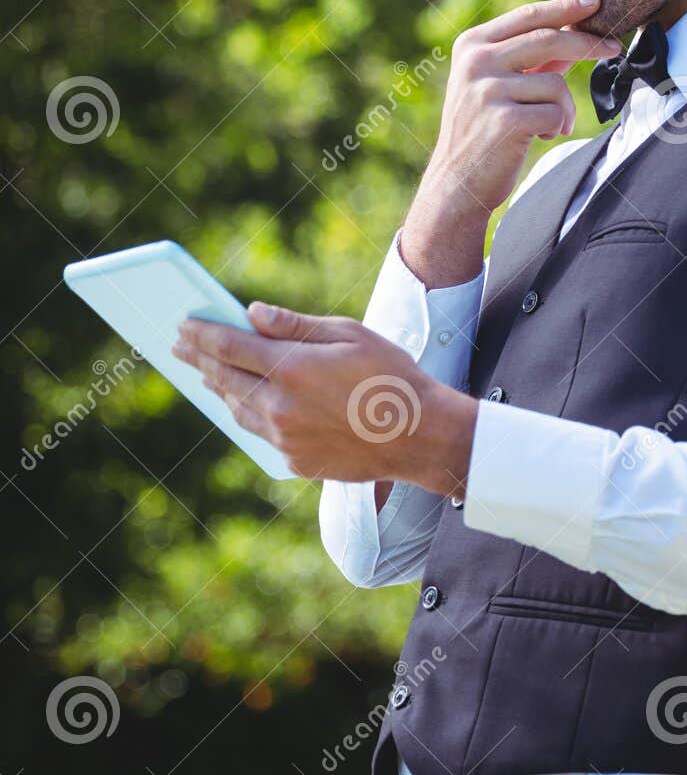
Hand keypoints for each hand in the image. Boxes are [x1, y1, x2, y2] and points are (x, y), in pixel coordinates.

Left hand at [171, 301, 477, 487]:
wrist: (419, 435)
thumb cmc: (389, 375)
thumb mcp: (348, 334)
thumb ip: (295, 326)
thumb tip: (252, 313)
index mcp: (291, 368)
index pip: (229, 346)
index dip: (201, 334)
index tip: (182, 324)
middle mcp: (280, 406)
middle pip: (224, 379)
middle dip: (199, 359)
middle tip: (179, 347)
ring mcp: (285, 438)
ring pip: (237, 410)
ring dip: (219, 389)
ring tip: (207, 374)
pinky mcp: (295, 461)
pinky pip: (262, 434)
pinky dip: (249, 415)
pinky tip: (245, 404)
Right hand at [426, 0, 621, 215]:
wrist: (458, 181)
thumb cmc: (484, 131)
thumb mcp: (498, 84)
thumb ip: (532, 57)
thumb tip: (574, 30)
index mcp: (472, 45)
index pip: (528, 16)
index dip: (565, 8)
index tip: (595, 2)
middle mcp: (476, 62)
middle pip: (548, 39)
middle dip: (587, 43)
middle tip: (614, 48)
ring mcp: (488, 90)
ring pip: (555, 84)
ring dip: (564, 108)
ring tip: (549, 125)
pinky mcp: (504, 120)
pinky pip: (555, 113)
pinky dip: (557, 127)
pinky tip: (538, 137)